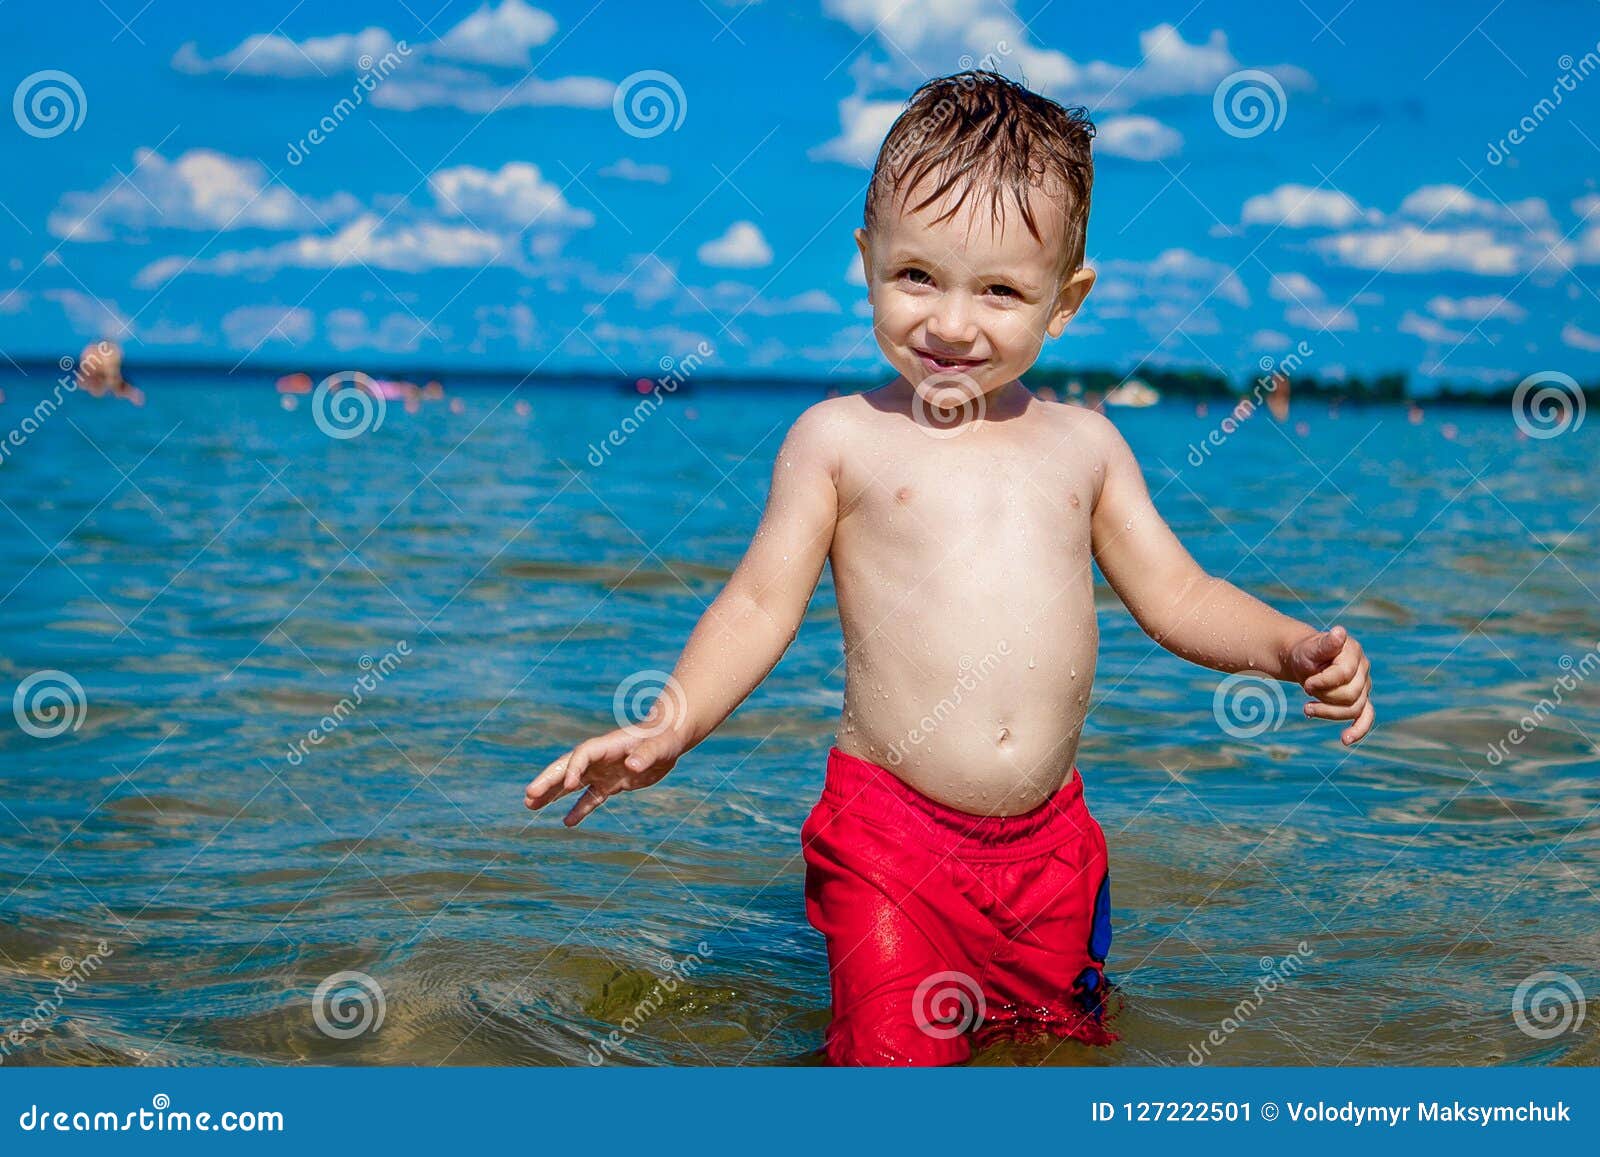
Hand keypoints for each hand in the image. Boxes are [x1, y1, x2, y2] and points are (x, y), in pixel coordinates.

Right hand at [524, 725, 683, 826]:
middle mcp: (599, 758)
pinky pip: (591, 797)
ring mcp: (602, 771)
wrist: (668, 737)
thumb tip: (631, 766)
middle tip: (528, 795)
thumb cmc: (665, 737)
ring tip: (530, 805)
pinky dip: (580, 809)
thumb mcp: (660, 746)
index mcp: (608, 745)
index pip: (583, 755)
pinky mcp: (611, 783)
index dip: (574, 768)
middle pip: (567, 767)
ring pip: (572, 783)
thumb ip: (646, 755)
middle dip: (548, 780)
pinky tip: (567, 823)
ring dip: (552, 794)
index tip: (567, 787)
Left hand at [1288, 624, 1372, 744]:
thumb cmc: (1305, 652)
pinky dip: (1358, 730)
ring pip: (1354, 708)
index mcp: (1353, 652)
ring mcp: (1364, 685)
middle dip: (1325, 696)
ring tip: (1307, 709)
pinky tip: (1345, 739)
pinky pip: (1366, 717)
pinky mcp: (1360, 699)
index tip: (1306, 684)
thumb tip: (1339, 632)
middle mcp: (1363, 669)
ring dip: (1328, 712)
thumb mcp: (1309, 647)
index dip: (1323, 682)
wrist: (1304, 660)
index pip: (1344, 675)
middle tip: (1306, 689)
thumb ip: (1325, 643)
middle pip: (1350, 695)